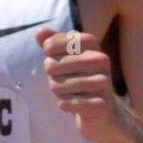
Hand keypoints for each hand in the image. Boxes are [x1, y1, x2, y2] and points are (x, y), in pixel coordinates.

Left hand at [36, 25, 125, 142]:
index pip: (53, 43)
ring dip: (57, 92)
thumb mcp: (67, 58)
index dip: (48, 51)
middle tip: (60, 79)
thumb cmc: (79, 79)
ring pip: (57, 86)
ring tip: (67, 92)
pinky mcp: (100, 104)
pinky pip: (66, 103)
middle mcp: (100, 60)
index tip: (52, 55)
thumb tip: (39, 31)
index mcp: (92, 44)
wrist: (103, 111)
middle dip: (50, 76)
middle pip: (51, 66)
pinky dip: (64, 105)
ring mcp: (103, 82)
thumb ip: (53, 43)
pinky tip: (71, 104)